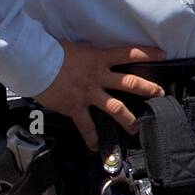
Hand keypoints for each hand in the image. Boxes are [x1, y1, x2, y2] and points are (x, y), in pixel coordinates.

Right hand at [33, 42, 166, 149]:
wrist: (33, 62)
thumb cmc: (49, 51)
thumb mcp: (75, 48)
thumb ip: (87, 55)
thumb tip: (88, 56)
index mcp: (98, 58)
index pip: (128, 53)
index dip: (147, 53)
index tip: (162, 55)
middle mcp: (97, 76)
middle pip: (129, 83)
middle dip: (147, 88)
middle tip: (160, 94)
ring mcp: (88, 93)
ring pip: (115, 107)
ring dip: (128, 119)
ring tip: (136, 128)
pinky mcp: (75, 107)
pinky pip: (86, 125)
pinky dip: (91, 137)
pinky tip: (95, 146)